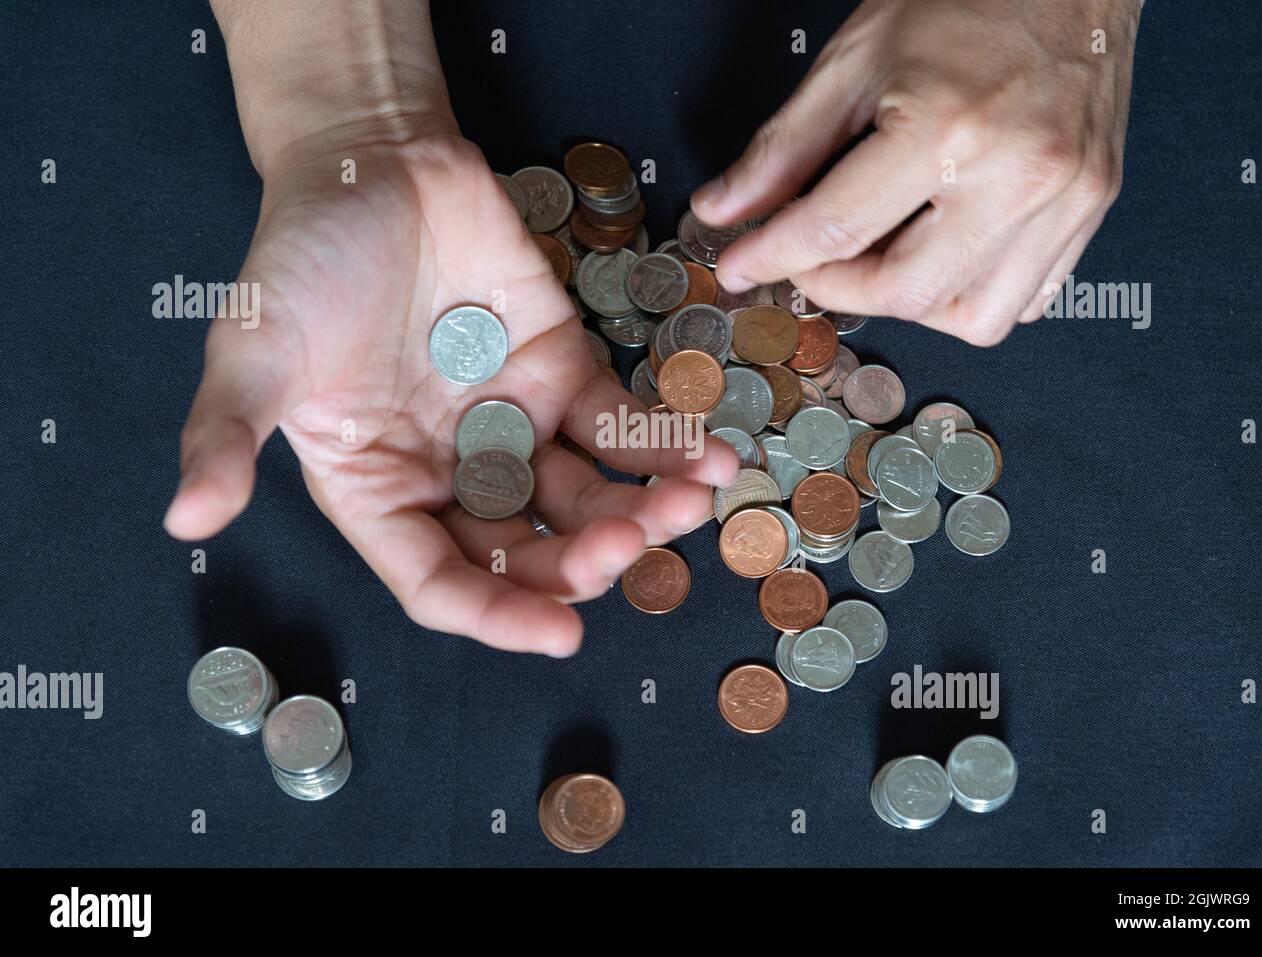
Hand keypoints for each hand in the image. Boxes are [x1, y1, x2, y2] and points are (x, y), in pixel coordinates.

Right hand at [164, 131, 736, 653]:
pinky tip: (710, 458)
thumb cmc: (304, 258)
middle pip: (527, 550)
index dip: (497, 615)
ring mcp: (514, 424)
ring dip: (641, 510)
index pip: (441, 580)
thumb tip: (182, 522)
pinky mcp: (563, 371)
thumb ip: (227, 434)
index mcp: (381, 488)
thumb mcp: (254, 348)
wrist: (374, 159)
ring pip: (586, 497)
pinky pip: (621, 425)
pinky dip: (666, 444)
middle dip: (582, 561)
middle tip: (627, 544)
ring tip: (688, 502)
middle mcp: (453, 471)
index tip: (561, 635)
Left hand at [691, 0, 1140, 345]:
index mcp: (949, 129)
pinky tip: (941, 249)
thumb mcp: (854, 59)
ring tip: (883, 252)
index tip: (740, 266)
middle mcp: (1017, 175)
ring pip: (969, 317)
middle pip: (904, 292)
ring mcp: (1065, 199)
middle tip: (814, 256)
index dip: (772, 255)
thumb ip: (783, 149)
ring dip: (908, 300)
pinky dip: (968, 293)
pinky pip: (1022, 300)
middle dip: (840, 287)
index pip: (835, 229)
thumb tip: (723, 210)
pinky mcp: (1091, 208)